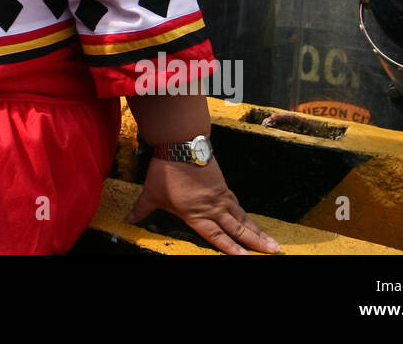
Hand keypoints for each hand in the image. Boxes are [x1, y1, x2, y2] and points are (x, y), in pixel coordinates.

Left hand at [127, 156, 279, 254]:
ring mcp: (220, 195)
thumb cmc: (165, 170)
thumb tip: (128, 220)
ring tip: (272, 242)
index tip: (248, 258)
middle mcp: (212, 207)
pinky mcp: (222, 184)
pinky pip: (237, 202)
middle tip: (274, 251)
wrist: (180, 144)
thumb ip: (141, 210)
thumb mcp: (151, 193)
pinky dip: (245, 213)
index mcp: (196, 214)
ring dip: (257, 230)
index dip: (233, 249)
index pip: (217, 236)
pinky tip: (250, 219)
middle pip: (238, 228)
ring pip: (242, 216)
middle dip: (256, 242)